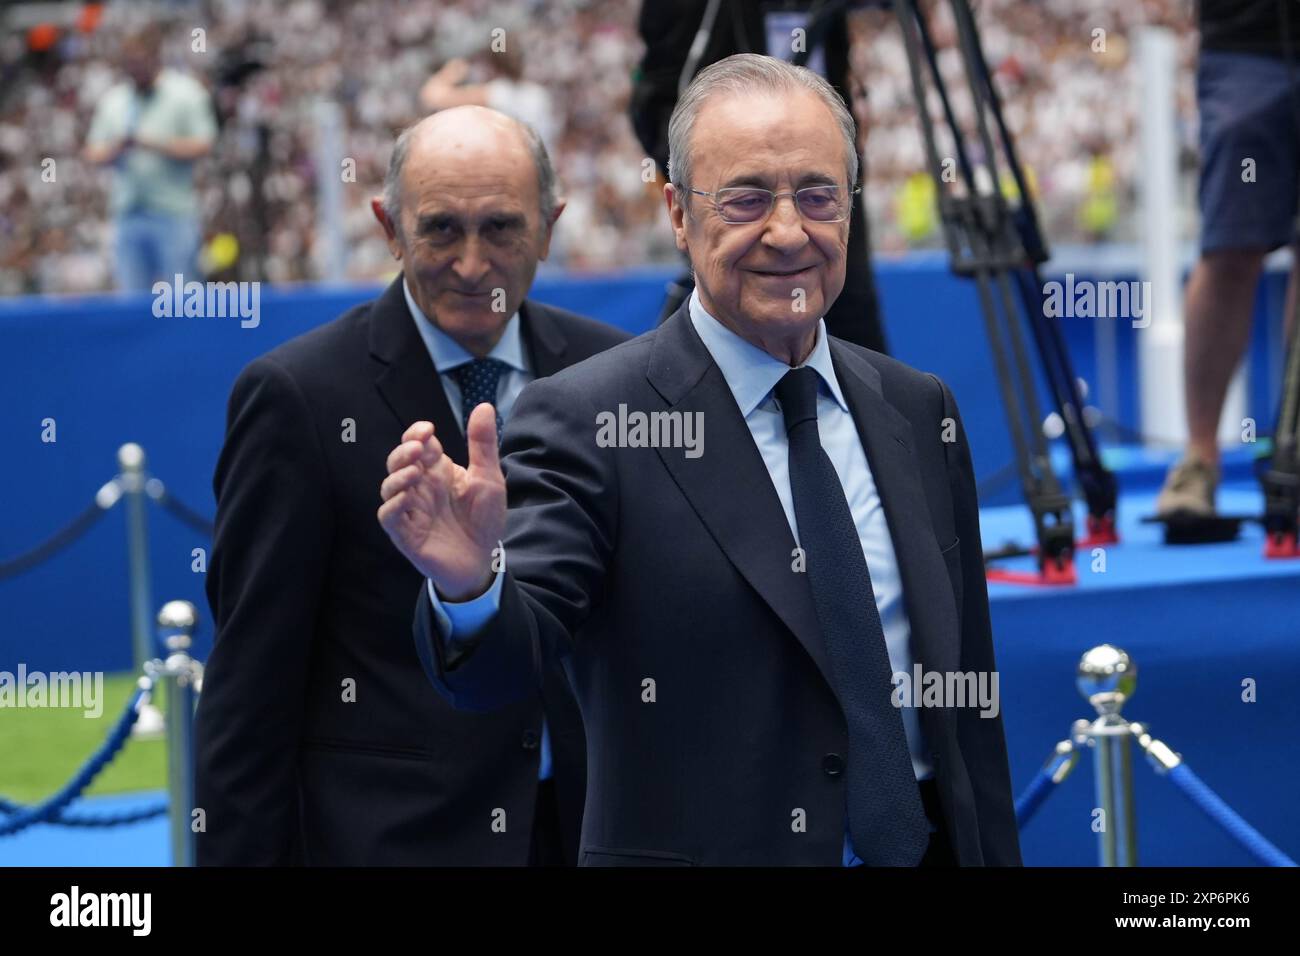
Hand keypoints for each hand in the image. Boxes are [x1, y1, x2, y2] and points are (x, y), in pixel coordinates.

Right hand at [378, 407, 505, 600]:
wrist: (484, 561)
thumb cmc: (484, 519)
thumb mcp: (489, 478)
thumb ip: (483, 444)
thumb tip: (485, 406)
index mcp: (437, 471)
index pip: (418, 444)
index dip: (416, 434)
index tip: (427, 429)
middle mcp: (420, 487)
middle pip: (398, 462)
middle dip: (403, 451)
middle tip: (419, 448)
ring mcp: (411, 509)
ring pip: (389, 487)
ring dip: (397, 476)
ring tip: (415, 471)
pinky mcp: (406, 534)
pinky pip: (389, 516)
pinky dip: (393, 505)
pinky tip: (407, 498)